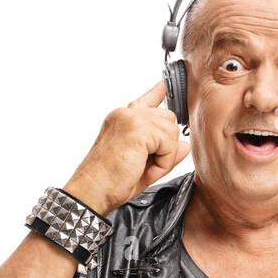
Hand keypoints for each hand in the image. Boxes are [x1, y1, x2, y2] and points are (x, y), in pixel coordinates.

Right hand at [65, 79, 191, 216]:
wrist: (92, 191)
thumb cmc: (110, 182)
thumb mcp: (143, 166)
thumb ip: (164, 153)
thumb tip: (184, 146)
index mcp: (122, 120)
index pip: (144, 101)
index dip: (156, 94)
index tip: (162, 86)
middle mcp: (125, 114)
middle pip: (168, 118)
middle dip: (166, 146)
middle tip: (147, 167)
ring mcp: (131, 119)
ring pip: (171, 130)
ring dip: (165, 156)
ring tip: (144, 170)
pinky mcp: (138, 129)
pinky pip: (169, 143)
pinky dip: (163, 163)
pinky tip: (147, 171)